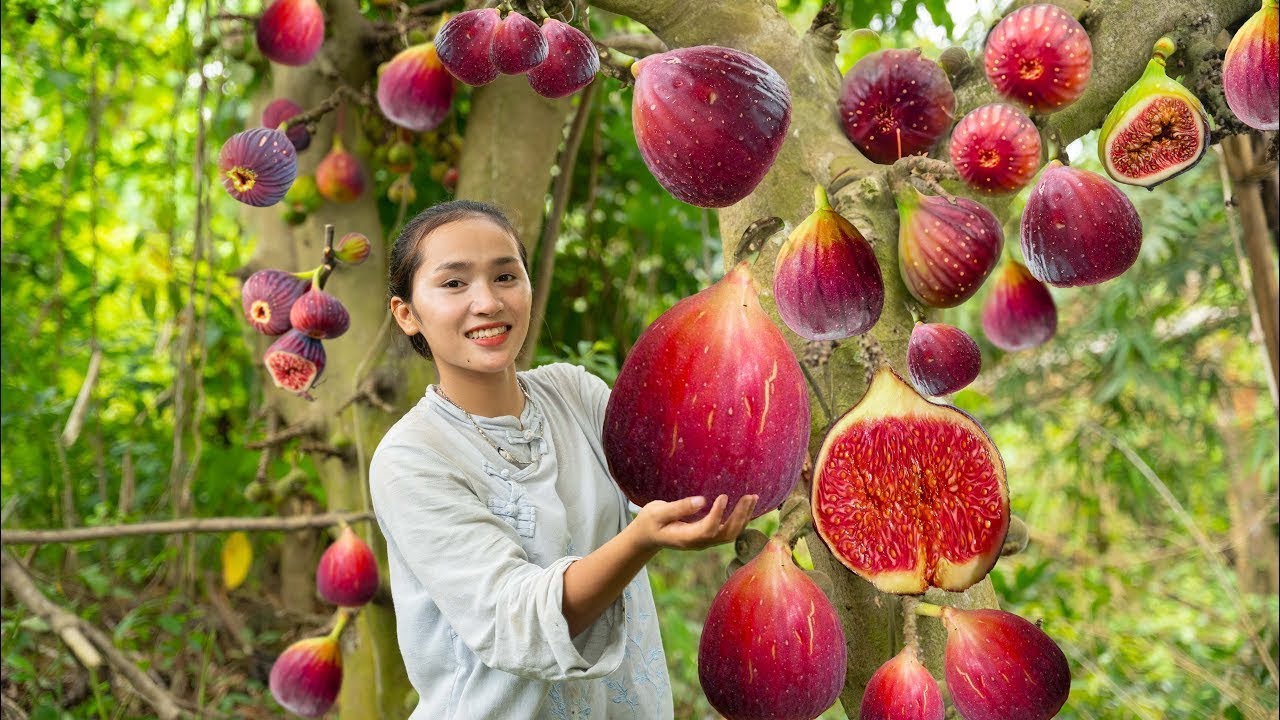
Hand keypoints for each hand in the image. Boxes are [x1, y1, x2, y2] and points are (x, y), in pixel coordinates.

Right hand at [630, 494, 757, 552]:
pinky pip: (729, 531)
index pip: (708, 529)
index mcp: (686, 537)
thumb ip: (679, 508)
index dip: (718, 514)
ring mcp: (705, 541)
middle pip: (726, 534)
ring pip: (731, 534)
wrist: (648, 536)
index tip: (723, 496)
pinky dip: (741, 519)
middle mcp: (699, 542)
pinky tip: (747, 506)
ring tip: (753, 498)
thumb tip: (702, 500)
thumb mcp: (658, 512)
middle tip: (749, 496)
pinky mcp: (708, 536)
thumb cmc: (651, 522)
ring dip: (744, 517)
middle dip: (739, 516)